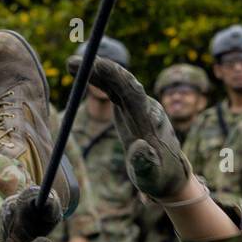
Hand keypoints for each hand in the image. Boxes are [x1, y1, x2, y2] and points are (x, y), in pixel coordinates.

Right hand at [67, 53, 191, 199]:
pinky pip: (113, 90)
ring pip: (117, 82)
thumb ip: (146, 165)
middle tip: (73, 62)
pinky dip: (98, 80)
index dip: (114, 78)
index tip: (95, 67)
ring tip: (71, 64)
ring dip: (96, 71)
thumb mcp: (153, 177)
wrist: (170, 174)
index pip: (131, 92)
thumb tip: (140, 147)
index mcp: (150, 120)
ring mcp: (138, 107)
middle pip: (123, 81)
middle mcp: (145, 107)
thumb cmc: (160, 178)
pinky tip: (82, 73)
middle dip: (101, 68)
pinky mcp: (130, 109)